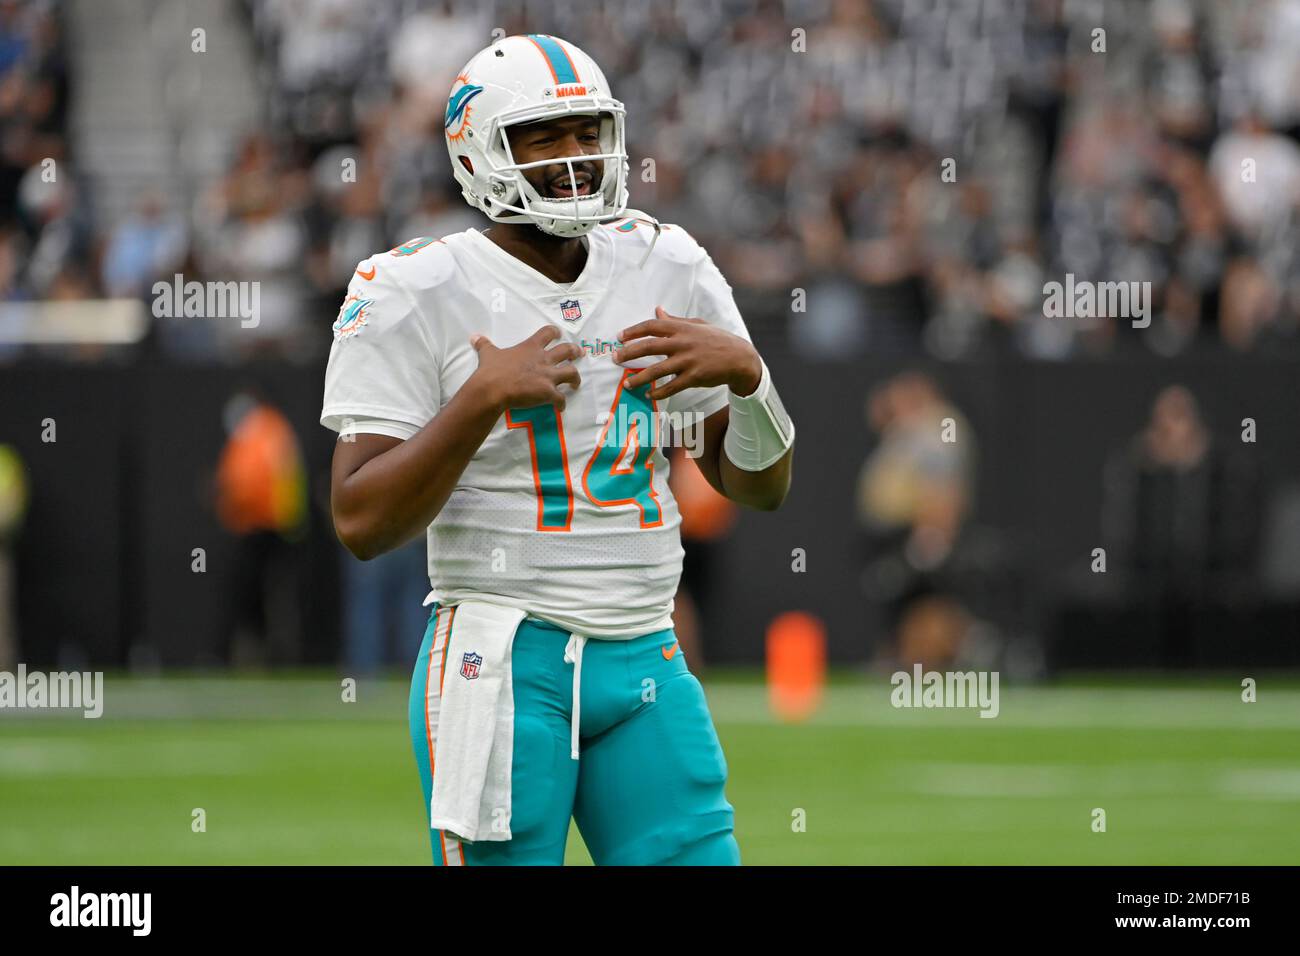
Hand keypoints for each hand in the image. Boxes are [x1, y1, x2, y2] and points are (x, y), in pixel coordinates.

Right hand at [470, 326, 581, 411]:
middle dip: (575, 352)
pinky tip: (560, 408)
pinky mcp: (548, 392)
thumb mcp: (488, 353)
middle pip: (567, 350)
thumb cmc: (491, 370)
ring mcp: (548, 376)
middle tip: (579, 354)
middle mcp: (543, 359)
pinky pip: (561, 398)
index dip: (555, 332)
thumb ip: (484, 344)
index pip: (548, 333)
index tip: (559, 334)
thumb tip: (474, 336)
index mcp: (531, 347)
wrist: (492, 388)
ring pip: (572, 373)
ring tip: (575, 383)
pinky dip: (562, 403)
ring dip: (575, 378)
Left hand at [616, 307, 761, 400]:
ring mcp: (688, 361)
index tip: (619, 337)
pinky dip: (659, 391)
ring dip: (639, 378)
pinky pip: (672, 386)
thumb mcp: (697, 324)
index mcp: (682, 328)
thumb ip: (675, 320)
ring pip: (657, 370)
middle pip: (649, 346)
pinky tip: (649, 394)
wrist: (739, 358)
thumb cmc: (716, 339)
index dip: (633, 331)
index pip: (652, 326)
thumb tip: (658, 310)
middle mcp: (683, 342)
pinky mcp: (694, 377)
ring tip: (627, 384)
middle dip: (629, 353)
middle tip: (615, 359)